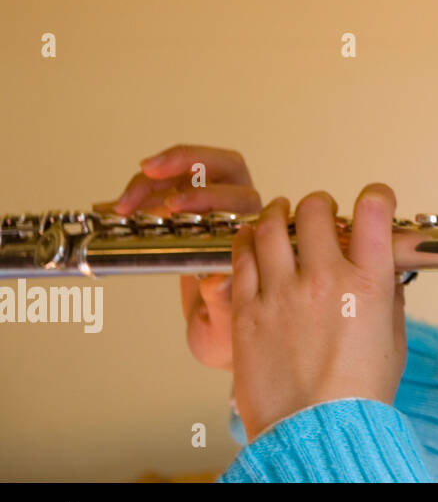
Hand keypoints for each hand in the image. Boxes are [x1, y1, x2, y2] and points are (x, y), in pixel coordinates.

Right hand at [93, 144, 260, 371]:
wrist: (218, 339)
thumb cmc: (230, 334)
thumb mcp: (226, 327)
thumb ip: (226, 304)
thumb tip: (217, 279)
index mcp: (258, 242)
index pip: (245, 199)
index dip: (211, 195)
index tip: (175, 206)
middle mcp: (242, 219)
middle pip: (225, 168)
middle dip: (187, 162)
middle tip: (148, 172)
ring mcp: (216, 210)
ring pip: (193, 172)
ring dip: (155, 179)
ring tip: (123, 203)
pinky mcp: (189, 212)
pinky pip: (168, 186)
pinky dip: (141, 192)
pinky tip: (116, 207)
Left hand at [229, 185, 408, 442]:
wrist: (315, 432)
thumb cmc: (356, 396)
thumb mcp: (393, 341)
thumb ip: (388, 298)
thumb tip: (384, 273)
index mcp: (369, 285)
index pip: (373, 211)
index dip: (376, 195)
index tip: (374, 200)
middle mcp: (325, 279)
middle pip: (315, 209)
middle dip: (320, 204)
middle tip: (319, 212)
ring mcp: (282, 292)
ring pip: (271, 226)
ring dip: (278, 214)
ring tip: (280, 216)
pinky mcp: (248, 309)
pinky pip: (240, 257)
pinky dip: (247, 242)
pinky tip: (252, 243)